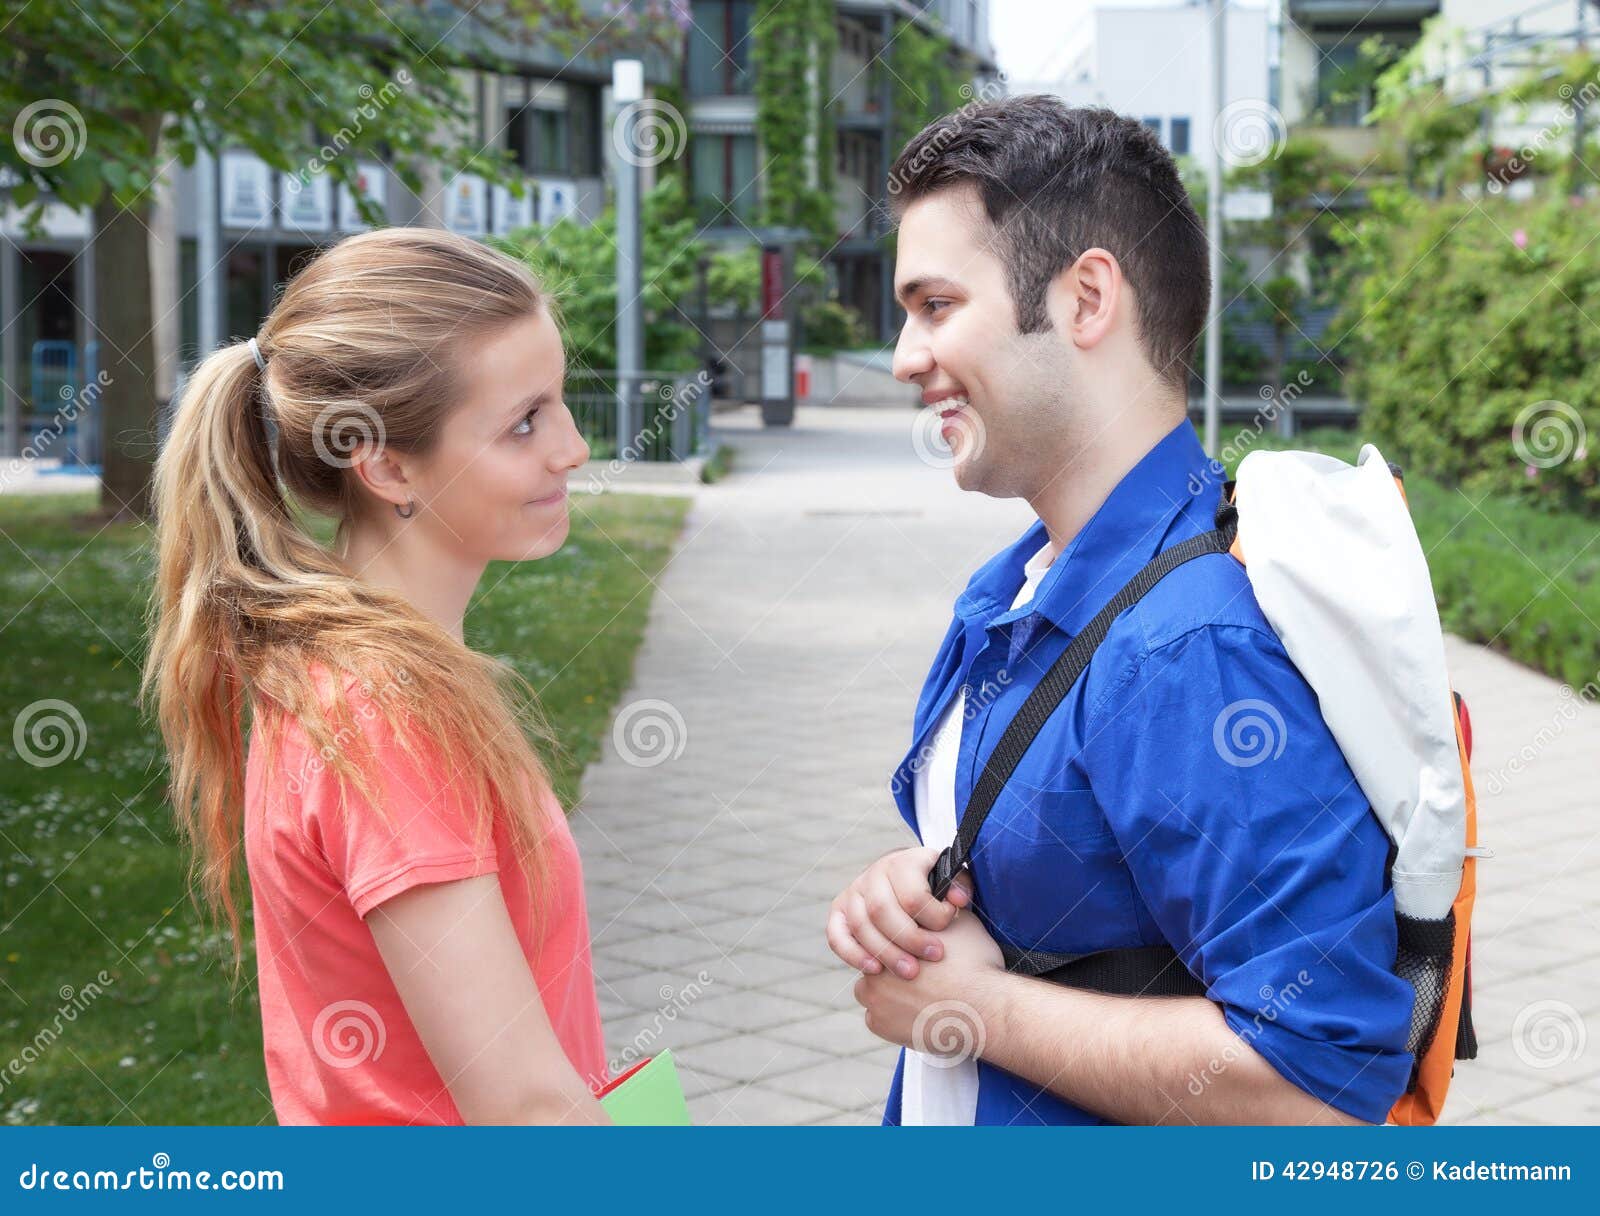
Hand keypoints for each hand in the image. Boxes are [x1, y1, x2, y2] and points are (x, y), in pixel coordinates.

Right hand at [826, 846, 972, 978]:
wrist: (908, 880)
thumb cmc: (936, 888)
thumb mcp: (952, 880)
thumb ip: (959, 887)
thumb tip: (957, 900)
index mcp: (902, 862)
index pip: (912, 894)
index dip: (933, 915)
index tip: (950, 925)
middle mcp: (873, 873)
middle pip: (883, 910)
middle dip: (910, 939)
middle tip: (934, 956)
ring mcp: (853, 892)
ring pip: (862, 925)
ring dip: (886, 952)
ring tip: (911, 973)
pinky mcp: (839, 911)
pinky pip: (837, 935)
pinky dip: (853, 954)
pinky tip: (875, 970)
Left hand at [852, 908, 1004, 1053]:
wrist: (985, 1011)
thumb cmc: (976, 966)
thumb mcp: (962, 924)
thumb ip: (939, 910)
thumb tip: (942, 896)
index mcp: (893, 938)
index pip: (884, 934)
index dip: (902, 943)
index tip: (918, 954)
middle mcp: (877, 964)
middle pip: (877, 962)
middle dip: (893, 968)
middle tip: (921, 976)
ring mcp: (874, 996)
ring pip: (874, 992)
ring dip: (889, 994)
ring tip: (920, 997)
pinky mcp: (879, 1024)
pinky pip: (879, 1019)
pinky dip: (894, 1020)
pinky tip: (918, 1015)